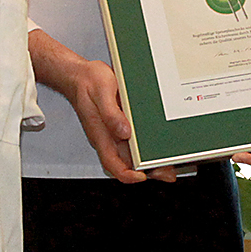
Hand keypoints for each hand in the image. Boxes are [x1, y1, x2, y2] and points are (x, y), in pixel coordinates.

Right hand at [29, 29, 171, 182]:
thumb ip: (111, 114)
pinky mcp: (120, 126)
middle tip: (168, 171)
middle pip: (127, 164)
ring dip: (149, 161)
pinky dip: (146, 147)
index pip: (112, 164)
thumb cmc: (88, 82)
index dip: (127, 175)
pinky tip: (159, 144)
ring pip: (132, 155)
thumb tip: (123, 132)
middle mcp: (107, 138)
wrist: (80, 74)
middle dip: (147, 171)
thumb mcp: (102, 92)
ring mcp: (113, 133)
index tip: (143, 176)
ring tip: (170, 162)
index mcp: (100, 135)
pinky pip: (133, 141)